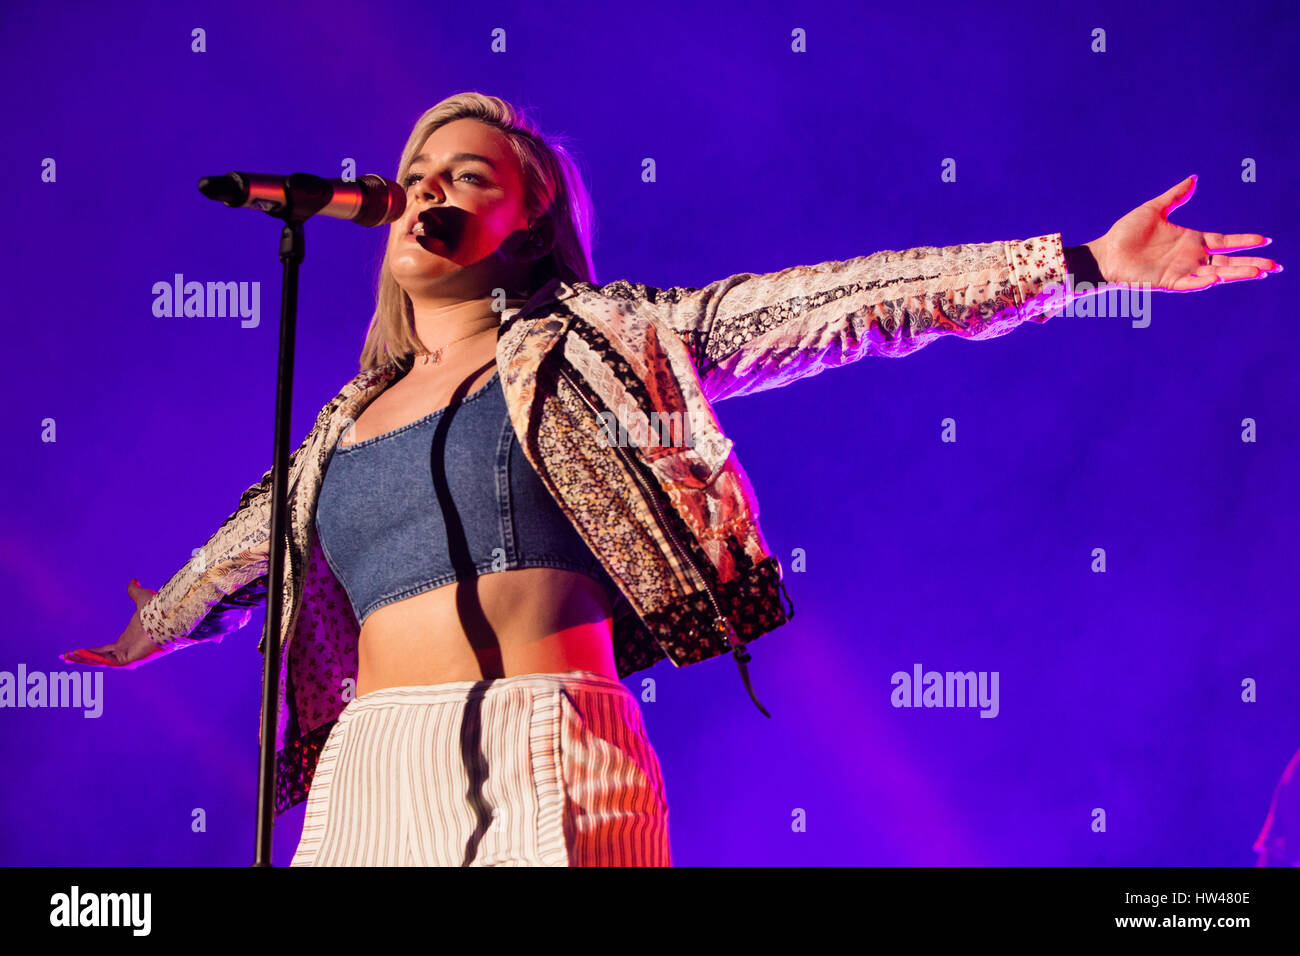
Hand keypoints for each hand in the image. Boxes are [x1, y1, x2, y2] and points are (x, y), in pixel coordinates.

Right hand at [61, 579, 178, 668]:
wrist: (169, 617)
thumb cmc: (159, 610)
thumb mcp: (141, 598)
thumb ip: (134, 592)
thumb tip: (133, 580)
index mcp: (127, 641)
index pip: (104, 649)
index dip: (89, 650)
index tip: (73, 651)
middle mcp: (127, 651)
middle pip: (99, 658)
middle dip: (82, 658)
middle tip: (64, 657)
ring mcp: (129, 657)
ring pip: (102, 661)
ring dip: (84, 658)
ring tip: (67, 656)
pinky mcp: (131, 661)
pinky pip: (108, 662)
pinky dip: (93, 657)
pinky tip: (79, 653)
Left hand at [1086, 175, 1280, 291]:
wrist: (1105, 254)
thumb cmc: (1126, 234)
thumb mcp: (1154, 209)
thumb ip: (1175, 196)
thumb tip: (1193, 179)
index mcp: (1191, 241)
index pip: (1225, 241)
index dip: (1244, 241)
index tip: (1265, 240)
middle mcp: (1190, 257)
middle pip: (1228, 260)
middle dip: (1251, 263)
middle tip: (1275, 266)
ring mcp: (1180, 271)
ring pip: (1215, 273)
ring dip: (1236, 274)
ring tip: (1258, 273)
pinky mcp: (1167, 282)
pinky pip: (1189, 283)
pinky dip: (1203, 281)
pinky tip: (1217, 278)